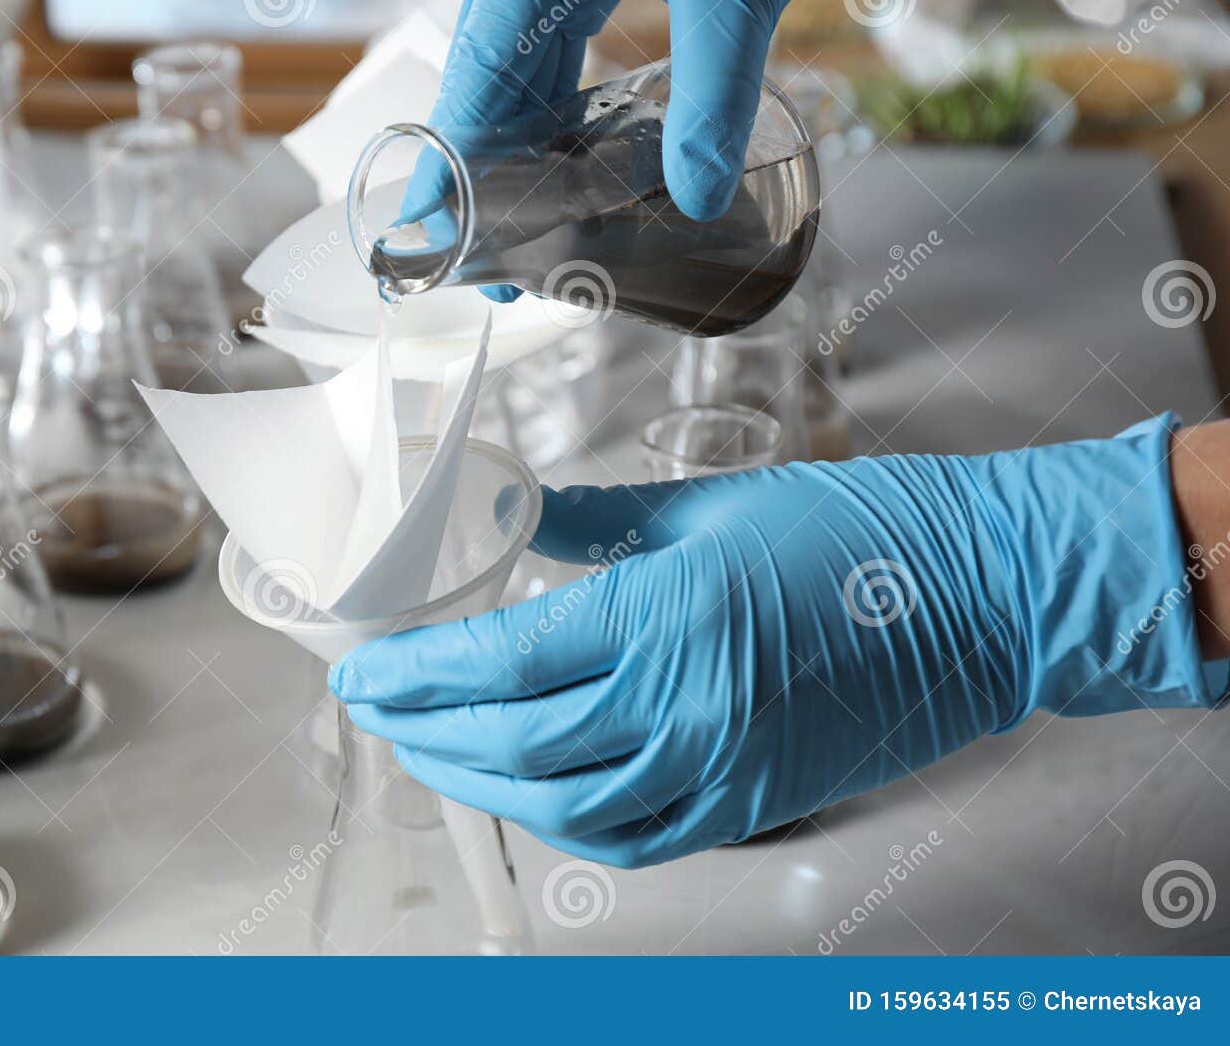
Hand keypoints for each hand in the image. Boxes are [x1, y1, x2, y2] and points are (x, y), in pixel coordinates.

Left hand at [331, 416, 1222, 867]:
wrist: (979, 596)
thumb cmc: (853, 532)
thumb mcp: (708, 505)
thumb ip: (595, 525)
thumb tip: (520, 524)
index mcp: (666, 613)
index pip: (503, 661)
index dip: (417, 673)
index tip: (363, 671)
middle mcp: (683, 704)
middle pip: (514, 744)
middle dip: (426, 731)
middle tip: (378, 711)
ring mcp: (720, 767)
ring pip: (562, 808)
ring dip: (481, 784)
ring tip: (435, 751)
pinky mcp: (752, 804)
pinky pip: (635, 838)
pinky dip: (564, 822)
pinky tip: (531, 792)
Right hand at [434, 0, 859, 226]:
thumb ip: (713, 98)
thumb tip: (698, 197)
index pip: (478, 74)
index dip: (456, 162)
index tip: (428, 232)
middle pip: (493, 72)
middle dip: (498, 170)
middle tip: (501, 262)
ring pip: (527, 55)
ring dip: (534, 137)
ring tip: (537, 223)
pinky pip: (562, 27)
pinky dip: (571, 93)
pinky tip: (582, 147)